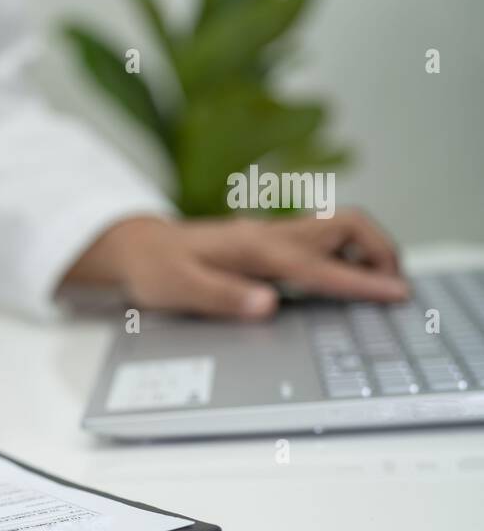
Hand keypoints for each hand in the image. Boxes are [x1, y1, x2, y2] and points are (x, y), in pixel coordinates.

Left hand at [64, 210, 407, 318]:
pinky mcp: (268, 241)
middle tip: (393, 287)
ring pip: (338, 228)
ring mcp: (272, 235)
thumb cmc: (155, 269)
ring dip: (366, 249)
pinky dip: (345, 253)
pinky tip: (340, 278)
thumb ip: (224, 297)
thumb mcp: (179, 289)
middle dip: (381, 250)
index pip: (323, 266)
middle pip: (347, 225)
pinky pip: (321, 240)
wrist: (135, 248)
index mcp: (256, 249)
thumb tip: (267, 305)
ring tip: (375, 285)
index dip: (363, 282)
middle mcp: (270, 235)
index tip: (396, 294)